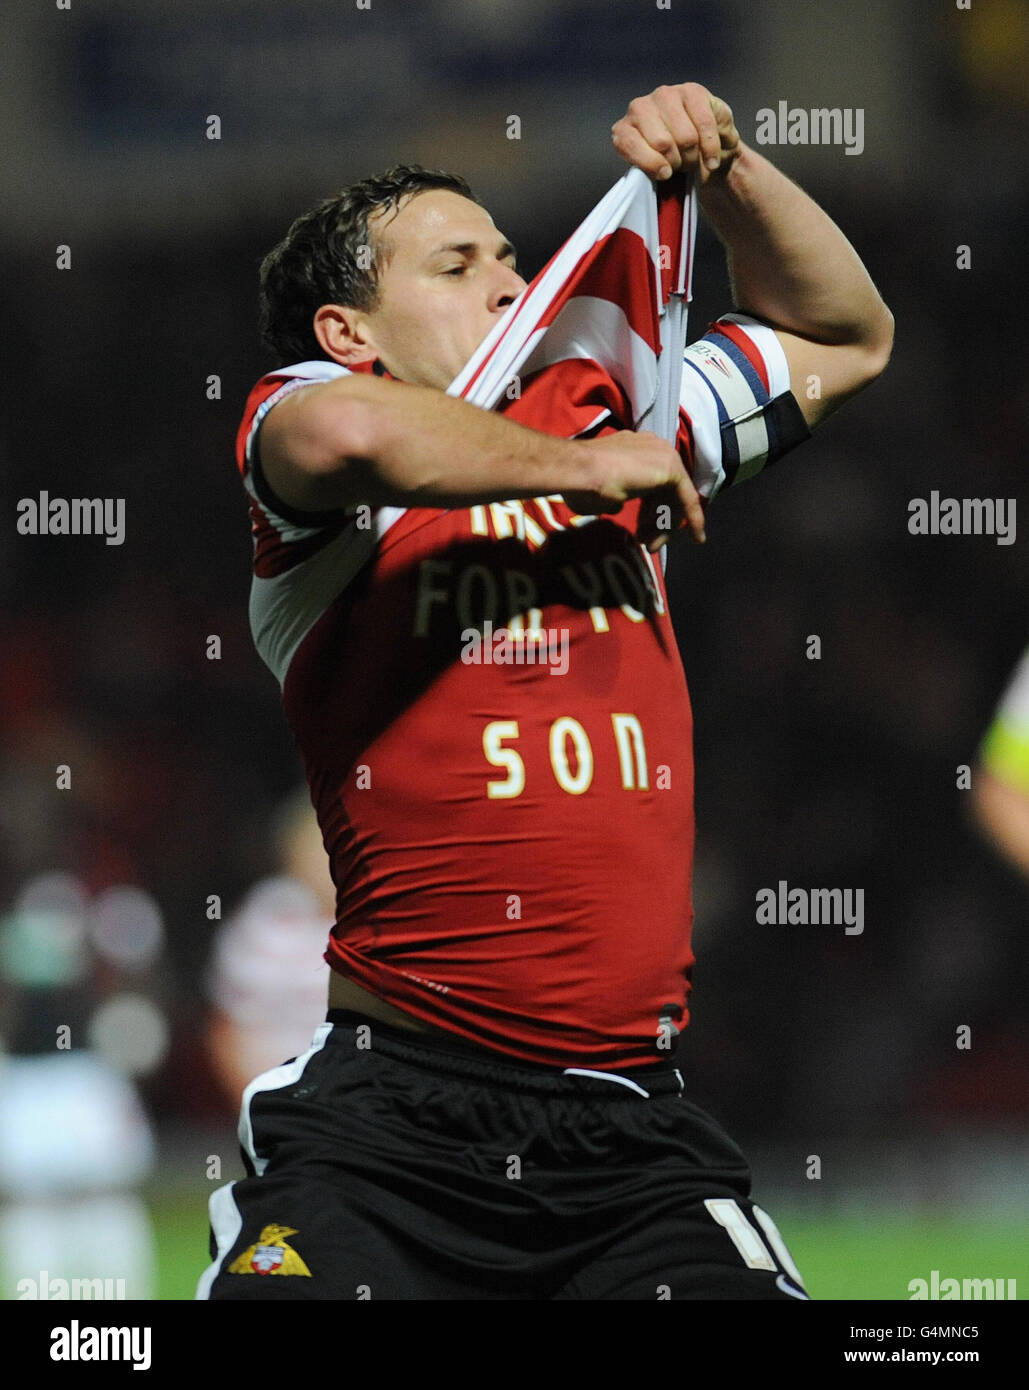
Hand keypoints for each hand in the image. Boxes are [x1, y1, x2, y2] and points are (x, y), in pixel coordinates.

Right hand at [564, 430, 705, 551]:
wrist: (580, 470)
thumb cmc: (581, 482)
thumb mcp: (601, 493)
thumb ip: (615, 497)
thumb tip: (620, 506)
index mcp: (634, 449)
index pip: (651, 482)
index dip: (648, 509)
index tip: (641, 529)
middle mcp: (653, 448)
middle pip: (665, 490)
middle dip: (656, 520)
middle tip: (646, 543)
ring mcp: (663, 455)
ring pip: (674, 497)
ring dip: (665, 525)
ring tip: (652, 546)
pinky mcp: (672, 468)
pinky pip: (688, 499)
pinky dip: (694, 519)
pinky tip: (696, 538)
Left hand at [611, 82, 739, 184]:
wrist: (702, 147)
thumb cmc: (673, 160)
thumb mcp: (655, 172)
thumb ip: (650, 172)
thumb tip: (663, 174)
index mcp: (624, 130)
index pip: (629, 144)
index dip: (651, 164)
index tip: (665, 174)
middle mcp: (639, 107)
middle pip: (662, 143)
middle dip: (676, 161)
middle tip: (681, 166)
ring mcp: (665, 95)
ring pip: (685, 136)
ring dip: (693, 156)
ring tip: (693, 158)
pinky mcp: (691, 91)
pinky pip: (704, 125)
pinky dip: (710, 148)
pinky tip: (711, 159)